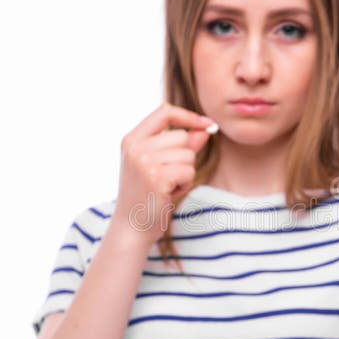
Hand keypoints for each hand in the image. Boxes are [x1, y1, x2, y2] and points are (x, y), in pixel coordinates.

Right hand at [111, 102, 216, 242]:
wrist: (132, 227)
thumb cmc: (148, 195)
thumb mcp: (160, 165)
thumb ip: (181, 145)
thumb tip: (205, 129)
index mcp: (132, 139)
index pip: (165, 111)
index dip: (188, 116)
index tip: (207, 125)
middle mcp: (135, 146)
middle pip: (182, 136)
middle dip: (185, 157)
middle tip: (168, 177)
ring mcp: (144, 161)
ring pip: (188, 155)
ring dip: (185, 173)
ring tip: (166, 186)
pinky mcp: (156, 177)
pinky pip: (188, 171)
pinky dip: (185, 184)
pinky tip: (168, 194)